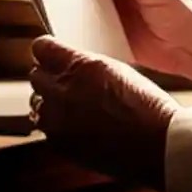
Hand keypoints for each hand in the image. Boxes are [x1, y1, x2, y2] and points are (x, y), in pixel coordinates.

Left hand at [29, 36, 179, 191]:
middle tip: (67, 81)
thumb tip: (67, 64)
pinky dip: (58, 125)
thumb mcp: (116, 69)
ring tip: (75, 106)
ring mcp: (57, 121)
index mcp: (79, 67)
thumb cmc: (146, 105)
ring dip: (51, 102)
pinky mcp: (59, 144)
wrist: (156, 143)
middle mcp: (62, 92)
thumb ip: (84, 65)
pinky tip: (80, 125)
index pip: (41, 47)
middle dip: (49, 76)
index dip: (47, 50)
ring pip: (38, 104)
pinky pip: (47, 128)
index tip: (51, 53)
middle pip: (36, 76)